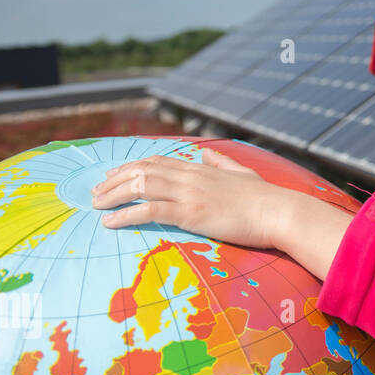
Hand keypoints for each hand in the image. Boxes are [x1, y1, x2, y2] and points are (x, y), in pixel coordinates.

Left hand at [89, 147, 291, 249]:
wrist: (279, 212)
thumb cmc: (266, 198)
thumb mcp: (242, 173)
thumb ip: (222, 162)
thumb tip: (206, 152)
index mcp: (201, 168)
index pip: (157, 161)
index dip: (131, 167)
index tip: (114, 176)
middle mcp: (191, 176)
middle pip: (142, 170)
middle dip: (114, 180)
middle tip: (96, 192)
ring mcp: (189, 193)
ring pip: (140, 186)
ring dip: (113, 195)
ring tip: (96, 206)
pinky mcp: (190, 213)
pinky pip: (149, 211)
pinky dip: (125, 215)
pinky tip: (109, 222)